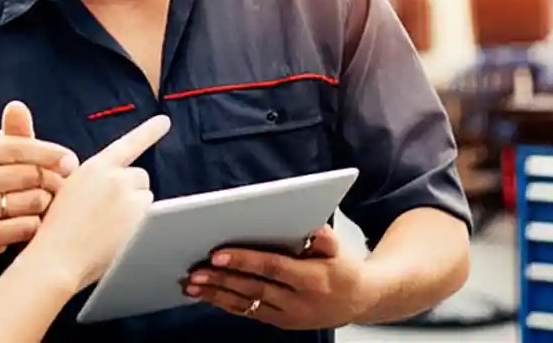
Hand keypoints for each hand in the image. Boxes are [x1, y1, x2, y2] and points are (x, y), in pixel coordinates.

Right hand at [0, 100, 79, 259]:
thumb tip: (17, 106)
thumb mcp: (6, 151)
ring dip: (48, 204)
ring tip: (47, 202)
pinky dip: (38, 225)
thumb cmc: (0, 177)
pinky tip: (37, 222)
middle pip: (34, 176)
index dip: (54, 155)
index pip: (27, 148)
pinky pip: (28, 228)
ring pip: (34, 202)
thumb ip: (17, 131)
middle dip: (55, 181)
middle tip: (61, 186)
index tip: (72, 163)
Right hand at [29, 115, 170, 289]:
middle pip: (140, 177)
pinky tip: (118, 239)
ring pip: (146, 198)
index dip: (148, 131)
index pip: (128, 144)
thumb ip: (93, 182)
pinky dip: (140, 226)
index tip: (164, 121)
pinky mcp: (141, 222)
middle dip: (131, 191)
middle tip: (109, 212)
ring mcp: (130, 200)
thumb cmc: (55, 231)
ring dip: (135, 209)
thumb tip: (114, 183)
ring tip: (109, 228)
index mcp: (95, 168)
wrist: (55, 260)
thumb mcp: (67, 192)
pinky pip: (151, 219)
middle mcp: (116, 179)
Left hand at [184, 225, 370, 329]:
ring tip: (192, 285)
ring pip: (247, 305)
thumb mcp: (340, 250)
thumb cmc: (343, 269)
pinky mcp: (281, 323)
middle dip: (221, 280)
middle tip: (195, 271)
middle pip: (253, 289)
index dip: (245, 262)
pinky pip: (249, 313)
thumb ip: (326, 240)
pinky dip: (227, 304)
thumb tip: (315, 230)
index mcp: (313, 280)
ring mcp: (289, 317)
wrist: (359, 300)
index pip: (273, 268)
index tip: (218, 255)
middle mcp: (299, 302)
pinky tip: (208, 295)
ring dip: (217, 295)